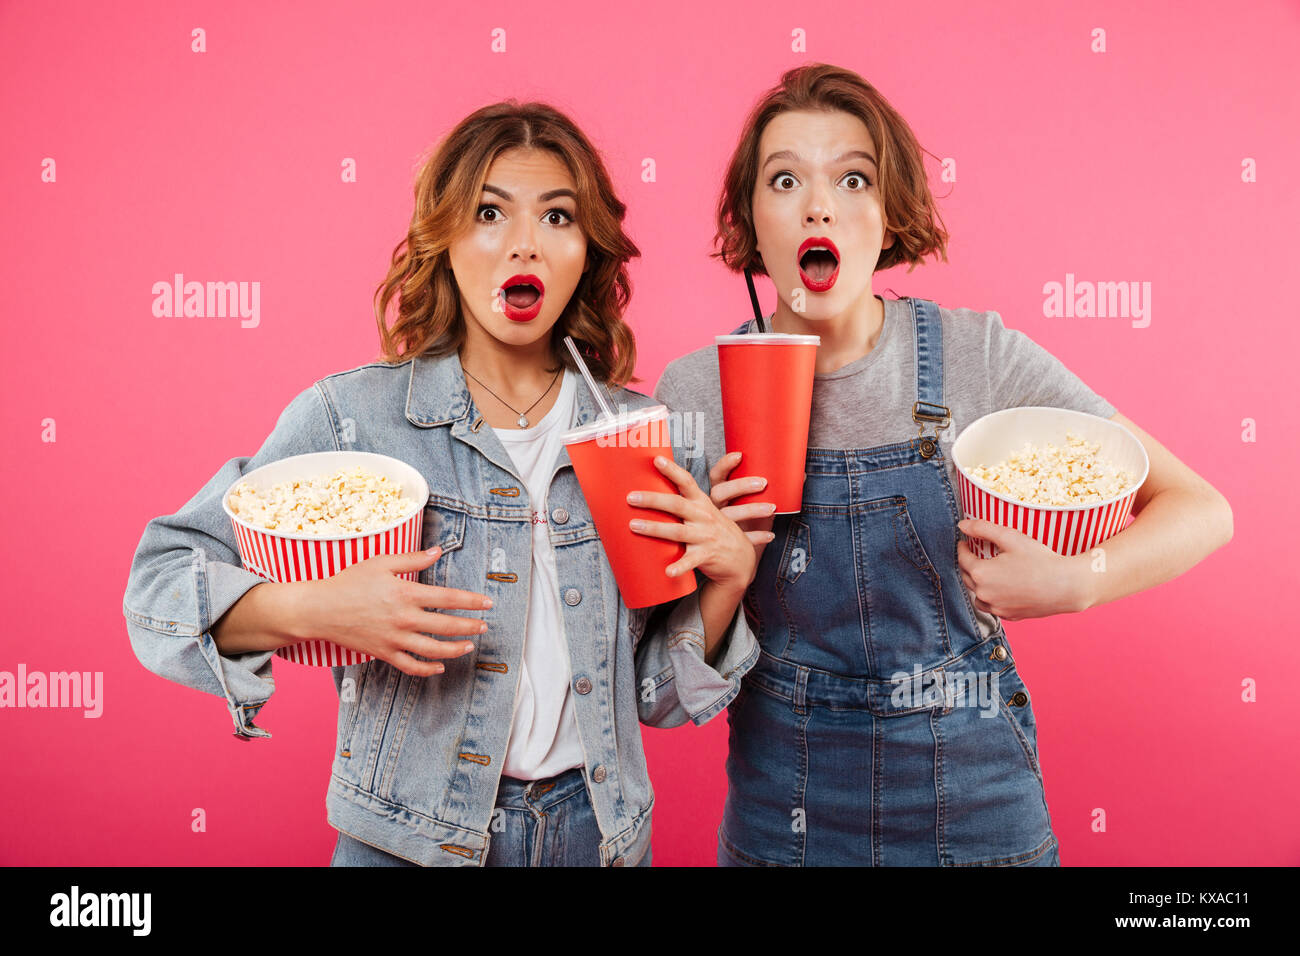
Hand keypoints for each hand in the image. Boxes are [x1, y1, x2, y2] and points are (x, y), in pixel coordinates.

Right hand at [301, 548, 491, 676]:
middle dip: (470, 626)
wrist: (319, 609)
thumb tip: (439, 551)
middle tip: (484, 626)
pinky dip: (428, 669)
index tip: (487, 604)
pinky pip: (411, 666)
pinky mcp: (384, 653)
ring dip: (456, 649)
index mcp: (406, 593)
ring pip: (433, 650)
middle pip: (446, 626)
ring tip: (470, 645)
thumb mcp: (381, 562)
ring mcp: (394, 639)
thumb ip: (413, 558)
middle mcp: (403, 618)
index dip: (471, 601)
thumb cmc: (349, 582)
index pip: (448, 598)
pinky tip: (440, 666)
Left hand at [626, 455, 762, 593]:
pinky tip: (667, 571)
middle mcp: (704, 517)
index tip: (656, 460)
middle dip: (653, 499)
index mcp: (702, 503)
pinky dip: (678, 567)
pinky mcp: (706, 556)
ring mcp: (705, 536)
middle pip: (676, 504)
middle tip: (631, 497)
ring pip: (677, 531)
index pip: (687, 482)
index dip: (672, 471)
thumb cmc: (716, 532)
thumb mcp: (706, 512)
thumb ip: (686, 502)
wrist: (742, 559)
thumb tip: (654, 489)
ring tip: (634, 525)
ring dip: (654, 528)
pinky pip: (690, 561)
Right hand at [708, 451, 777, 561]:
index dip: (725, 464)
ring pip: (729, 515)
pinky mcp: (729, 542)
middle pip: (720, 492)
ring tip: (772, 508)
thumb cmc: (751, 517)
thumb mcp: (757, 501)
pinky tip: (770, 535)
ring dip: (751, 510)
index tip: (740, 455)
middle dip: (741, 486)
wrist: (743, 550)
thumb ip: (773, 488)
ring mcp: (721, 524)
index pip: (716, 475)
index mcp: (720, 492)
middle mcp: (715, 507)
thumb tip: (803, 475)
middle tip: (763, 483)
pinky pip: (740, 538)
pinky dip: (756, 536)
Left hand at [956, 519, 1092, 620]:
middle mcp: (984, 594)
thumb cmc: (1040, 560)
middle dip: (968, 565)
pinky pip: (993, 607)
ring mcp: (996, 608)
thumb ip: (983, 528)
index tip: (965, 542)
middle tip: (974, 555)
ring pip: (977, 595)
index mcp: (981, 574)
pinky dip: (991, 597)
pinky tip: (1000, 589)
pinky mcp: (1009, 616)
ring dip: (977, 584)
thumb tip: (962, 525)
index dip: (962, 548)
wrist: (1066, 587)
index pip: (963, 559)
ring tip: (985, 573)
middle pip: (967, 577)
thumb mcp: (1010, 537)